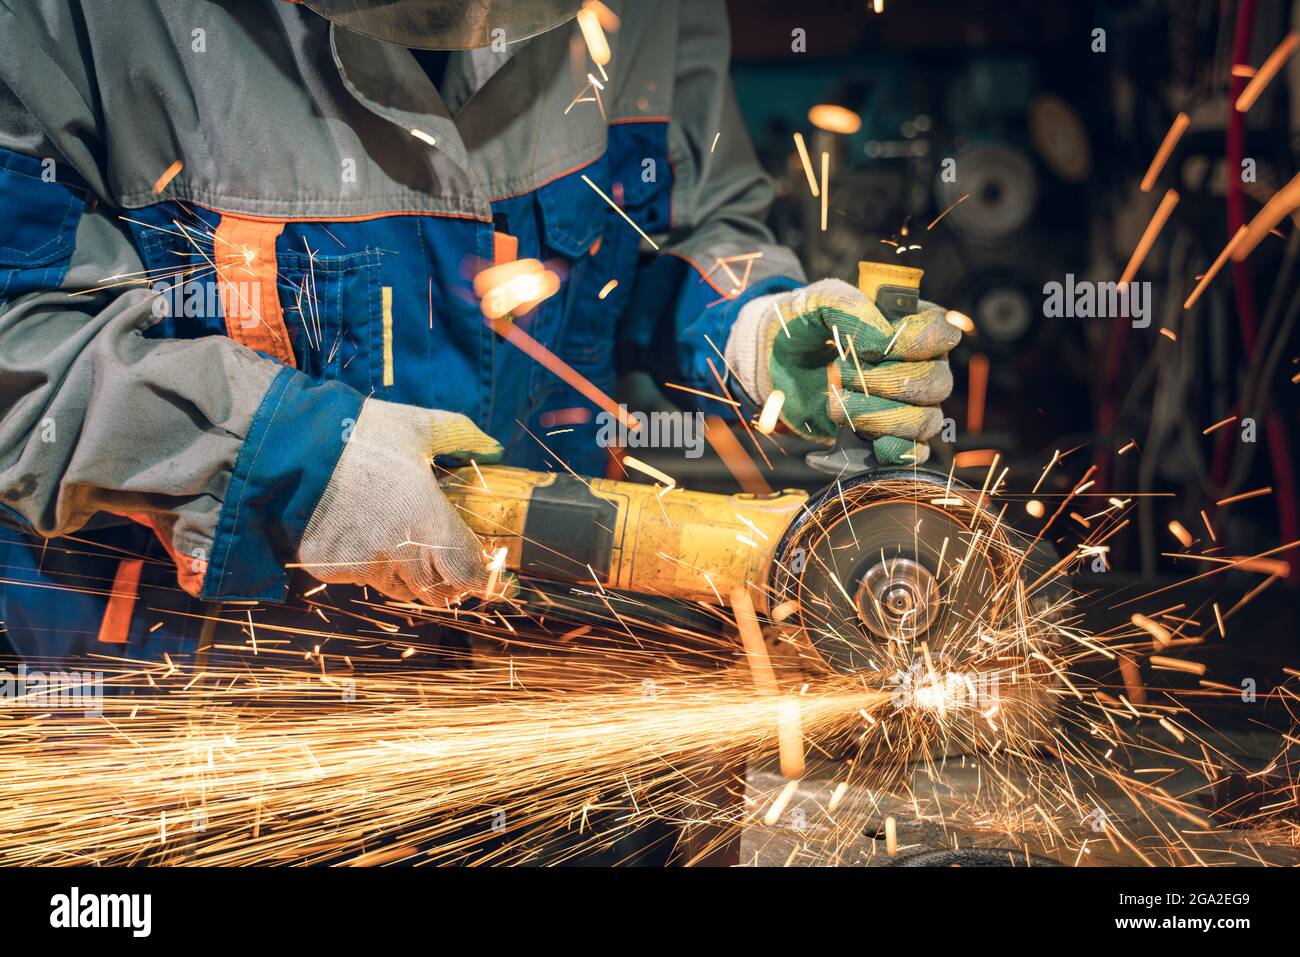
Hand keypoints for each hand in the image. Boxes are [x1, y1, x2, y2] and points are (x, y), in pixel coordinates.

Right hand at [298, 398, 509, 604]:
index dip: (480, 580)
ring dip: (410, 578)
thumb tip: (494, 449)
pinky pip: (361, 578)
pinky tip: (365, 536)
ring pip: (399, 590)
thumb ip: (462, 438)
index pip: (465, 572)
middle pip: (435, 592)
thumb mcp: (420, 425)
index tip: (487, 577)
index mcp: (426, 517)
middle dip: (447, 584)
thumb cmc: (361, 433)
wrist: (290, 443)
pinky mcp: (329, 567)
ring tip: (407, 546)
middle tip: (449, 565)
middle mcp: (397, 549)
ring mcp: (361, 562)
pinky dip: (369, 567)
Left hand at [727, 278, 960, 464]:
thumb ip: (853, 309)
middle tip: (843, 373)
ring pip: (925, 420)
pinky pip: (915, 452)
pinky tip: (872, 443)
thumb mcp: (821, 302)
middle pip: (935, 383)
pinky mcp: (890, 433)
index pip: (941, 335)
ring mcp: (909, 402)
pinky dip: (897, 451)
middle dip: (886, 382)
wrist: (777, 362)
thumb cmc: (806, 325)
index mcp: (915, 324)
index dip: (912, 345)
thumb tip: (882, 344)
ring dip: (880, 416)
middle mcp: (922, 363)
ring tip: (840, 404)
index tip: (871, 349)